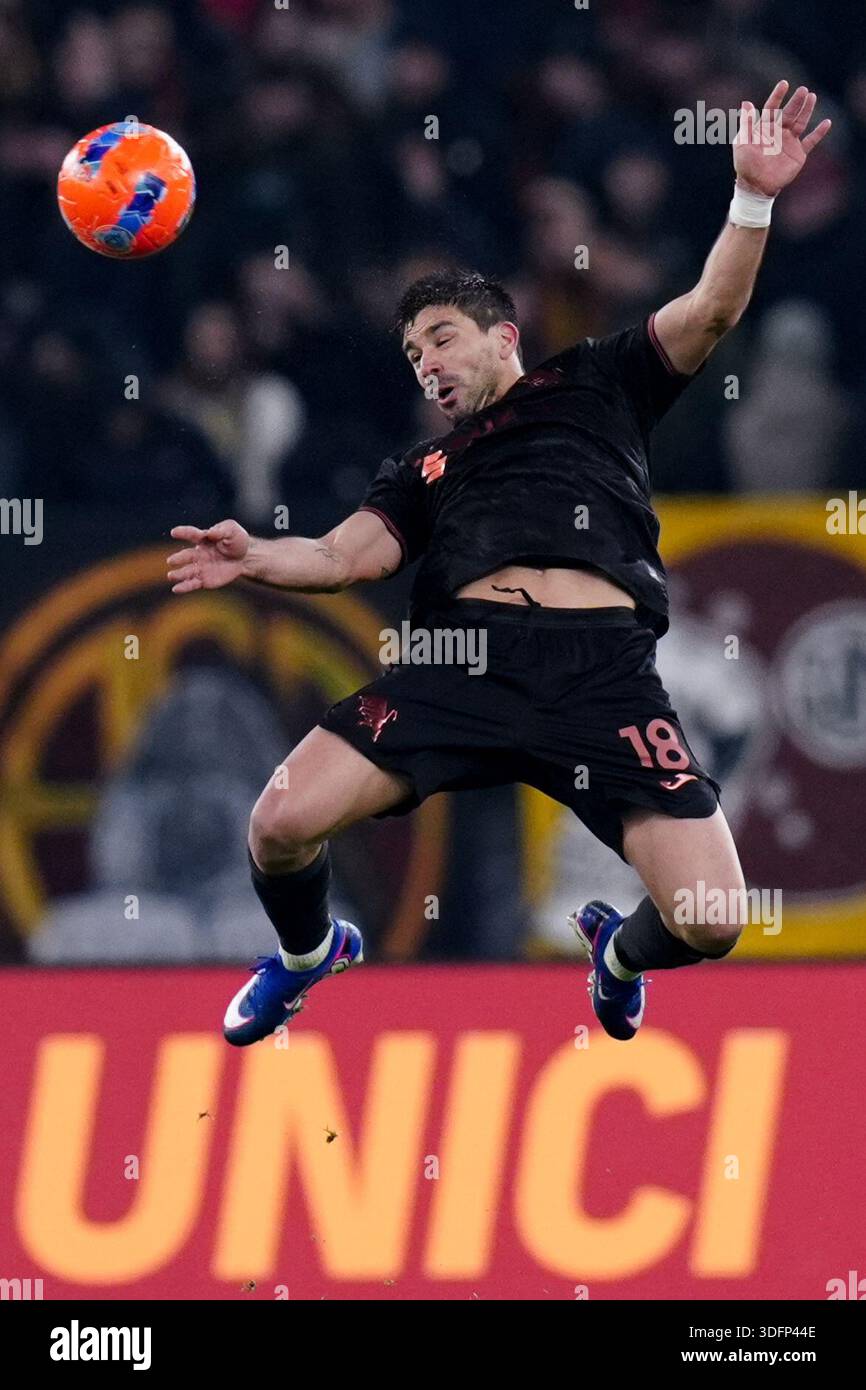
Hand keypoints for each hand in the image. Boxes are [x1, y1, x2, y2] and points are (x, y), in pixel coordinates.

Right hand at [166, 519, 250, 592]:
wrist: (245, 558)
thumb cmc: (237, 540)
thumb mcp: (232, 531)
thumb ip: (222, 531)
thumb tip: (211, 532)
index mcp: (203, 538)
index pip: (192, 534)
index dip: (183, 532)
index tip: (174, 532)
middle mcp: (198, 553)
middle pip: (187, 555)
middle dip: (179, 558)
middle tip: (171, 561)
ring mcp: (200, 567)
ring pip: (187, 571)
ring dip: (178, 574)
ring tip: (170, 576)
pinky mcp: (205, 579)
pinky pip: (193, 583)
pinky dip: (184, 586)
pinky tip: (176, 589)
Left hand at [733, 80, 830, 197]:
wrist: (756, 187)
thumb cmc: (745, 165)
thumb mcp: (742, 143)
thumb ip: (746, 124)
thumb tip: (746, 103)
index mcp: (765, 128)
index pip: (772, 108)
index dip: (777, 96)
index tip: (784, 84)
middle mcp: (779, 132)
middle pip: (789, 113)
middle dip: (796, 102)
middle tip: (803, 90)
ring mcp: (789, 142)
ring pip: (800, 123)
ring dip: (807, 111)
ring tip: (812, 97)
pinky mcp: (798, 154)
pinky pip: (811, 141)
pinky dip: (819, 133)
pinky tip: (827, 123)